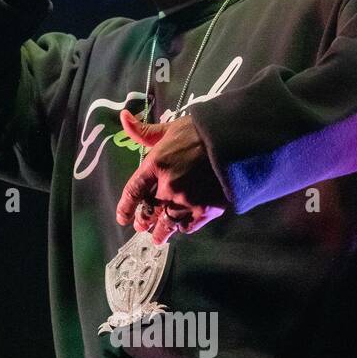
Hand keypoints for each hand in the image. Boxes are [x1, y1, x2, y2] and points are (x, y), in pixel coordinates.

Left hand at [116, 108, 228, 244]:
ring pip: (168, 222)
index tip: (122, 217)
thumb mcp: (170, 128)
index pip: (134, 190)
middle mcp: (168, 186)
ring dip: (161, 232)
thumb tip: (123, 118)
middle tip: (142, 227)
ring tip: (158, 239)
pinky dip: (183, 228)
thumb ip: (145, 131)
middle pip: (150, 209)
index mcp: (156, 165)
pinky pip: (189, 225)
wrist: (234, 140)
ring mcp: (187, 200)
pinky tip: (181, 229)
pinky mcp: (206, 210)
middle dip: (144, 220)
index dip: (125, 207)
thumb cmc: (201, 131)